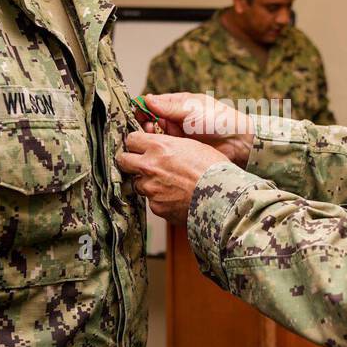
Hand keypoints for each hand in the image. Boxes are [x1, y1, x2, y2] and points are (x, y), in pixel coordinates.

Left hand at [116, 131, 231, 225]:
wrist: (223, 196)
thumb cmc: (214, 169)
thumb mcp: (193, 146)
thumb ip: (170, 145)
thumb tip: (162, 145)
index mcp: (159, 147)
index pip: (131, 140)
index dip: (136, 143)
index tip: (139, 147)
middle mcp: (150, 166)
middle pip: (123, 161)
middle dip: (130, 162)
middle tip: (140, 164)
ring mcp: (150, 188)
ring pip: (137, 183)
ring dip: (147, 183)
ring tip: (167, 184)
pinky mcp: (156, 207)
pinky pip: (152, 201)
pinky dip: (160, 200)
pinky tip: (176, 197)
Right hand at [136, 93, 254, 167]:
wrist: (237, 142)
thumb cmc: (219, 119)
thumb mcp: (192, 110)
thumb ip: (168, 107)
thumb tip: (146, 99)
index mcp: (179, 103)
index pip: (153, 104)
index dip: (143, 108)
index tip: (136, 114)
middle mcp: (176, 118)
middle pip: (151, 120)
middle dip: (146, 124)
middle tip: (146, 128)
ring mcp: (178, 134)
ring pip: (156, 135)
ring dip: (153, 136)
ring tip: (156, 138)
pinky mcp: (181, 149)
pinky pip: (166, 148)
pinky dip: (162, 147)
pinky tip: (162, 149)